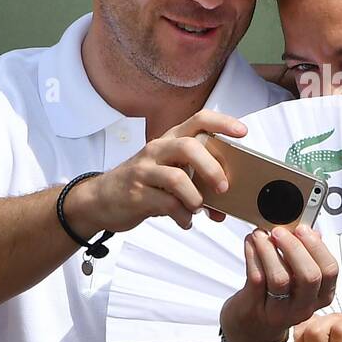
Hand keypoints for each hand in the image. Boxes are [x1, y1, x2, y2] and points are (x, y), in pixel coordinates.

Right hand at [66, 110, 243, 234]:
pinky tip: (185, 221)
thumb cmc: (142, 184)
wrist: (99, 200)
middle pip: (189, 146)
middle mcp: (157, 151)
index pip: (198, 120)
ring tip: (197, 208)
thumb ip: (196, 183)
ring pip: (177, 178)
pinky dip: (183, 216)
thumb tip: (224, 206)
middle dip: (211, 168)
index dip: (223, 123)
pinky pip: (167, 204)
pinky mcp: (136, 194)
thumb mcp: (168, 174)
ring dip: (196, 198)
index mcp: (169, 140)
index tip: (243, 132)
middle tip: (223, 188)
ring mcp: (144, 171)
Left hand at [219, 224, 338, 341]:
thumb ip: (306, 256)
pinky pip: (257, 278)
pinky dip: (253, 255)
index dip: (317, 247)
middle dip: (295, 248)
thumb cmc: (276, 296)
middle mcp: (303, 307)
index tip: (303, 229)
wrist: (250, 327)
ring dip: (269, 250)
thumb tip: (311, 231)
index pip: (329, 271)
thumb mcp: (297, 280)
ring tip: (261, 234)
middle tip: (280, 231)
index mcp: (320, 296)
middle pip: (310, 276)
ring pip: (280, 278)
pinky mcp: (256, 308)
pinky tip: (251, 243)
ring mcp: (280, 311)